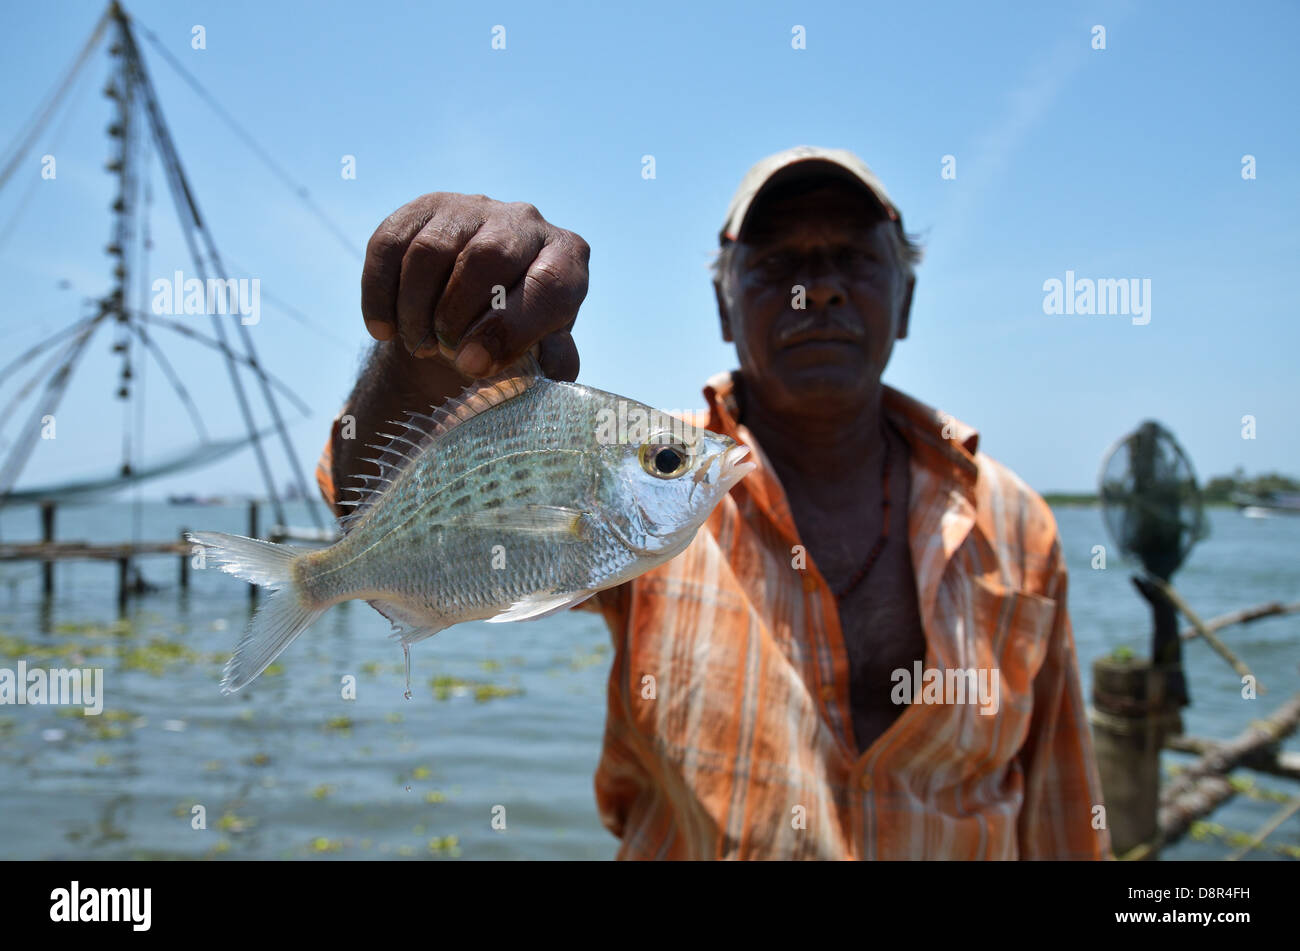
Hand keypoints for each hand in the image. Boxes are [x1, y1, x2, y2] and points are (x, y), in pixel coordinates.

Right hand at [360, 192, 588, 380]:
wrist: (472, 309)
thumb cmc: (515, 333)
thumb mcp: (543, 352)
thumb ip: (554, 362)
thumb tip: (553, 365)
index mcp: (566, 258)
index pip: (549, 285)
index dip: (511, 329)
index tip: (475, 364)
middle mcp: (525, 221)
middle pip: (487, 258)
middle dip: (458, 316)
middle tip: (446, 351)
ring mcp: (472, 208)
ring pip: (430, 252)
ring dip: (416, 310)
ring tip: (420, 344)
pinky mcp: (424, 208)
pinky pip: (388, 246)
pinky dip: (380, 295)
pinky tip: (385, 331)